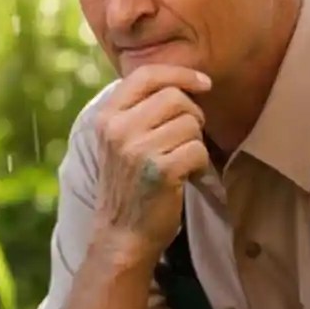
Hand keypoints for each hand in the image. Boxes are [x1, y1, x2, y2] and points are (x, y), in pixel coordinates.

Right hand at [91, 64, 211, 265]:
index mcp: (106, 116)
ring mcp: (137, 150)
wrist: (122, 235)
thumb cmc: (130, 184)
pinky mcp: (160, 171)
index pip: (146, 74)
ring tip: (179, 161)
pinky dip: (199, 164)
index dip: (179, 73)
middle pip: (175, 97)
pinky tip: (184, 177)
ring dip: (194, 142)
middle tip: (186, 139)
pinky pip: (198, 149)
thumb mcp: (119, 140)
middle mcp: (117, 129)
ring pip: (190, 123)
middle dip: (192, 115)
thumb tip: (183, 79)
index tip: (203, 83)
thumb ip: (139, 108)